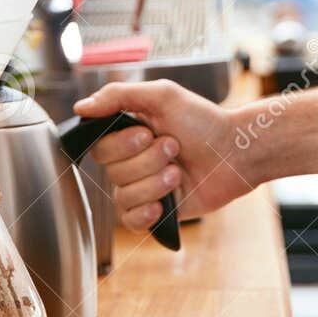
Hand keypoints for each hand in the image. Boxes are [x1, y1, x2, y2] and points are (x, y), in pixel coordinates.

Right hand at [72, 80, 256, 230]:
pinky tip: (163, 204)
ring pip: (124, 196)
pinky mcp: (157, 211)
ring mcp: (143, 187)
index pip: (99, 147)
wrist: (237, 152)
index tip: (147, 133)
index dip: (122, 145)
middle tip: (174, 148)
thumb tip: (81, 108)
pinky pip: (130, 221)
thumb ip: (118, 96)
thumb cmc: (204, 121)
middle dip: (147, 161)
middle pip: (112, 172)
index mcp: (128, 134)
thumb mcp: (162, 95)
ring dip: (155, 183)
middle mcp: (132, 162)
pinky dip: (144, 213)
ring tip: (179, 172)